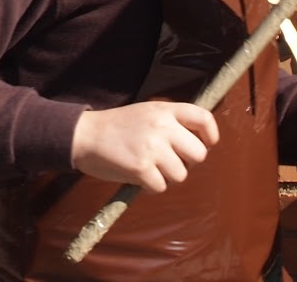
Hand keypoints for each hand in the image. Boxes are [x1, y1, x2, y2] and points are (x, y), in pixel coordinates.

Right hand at [70, 101, 219, 192]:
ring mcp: (153, 148)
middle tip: (168, 160)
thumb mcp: (146, 112)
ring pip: (181, 175)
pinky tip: (138, 176)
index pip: (203, 118)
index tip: (207, 143)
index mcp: (165, 110)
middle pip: (199, 154)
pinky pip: (161, 187)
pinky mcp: (142, 169)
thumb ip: (170, 122)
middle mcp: (162, 127)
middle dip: (186, 162)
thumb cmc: (117, 126)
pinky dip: (151, 186)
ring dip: (166, 176)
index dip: (211, 134)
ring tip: (148, 167)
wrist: (85, 134)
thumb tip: (197, 142)